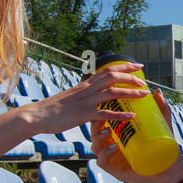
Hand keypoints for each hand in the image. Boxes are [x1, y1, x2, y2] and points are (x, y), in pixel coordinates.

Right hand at [19, 61, 146, 134]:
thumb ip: (84, 95)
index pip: (108, 70)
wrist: (37, 115)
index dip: (124, 67)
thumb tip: (94, 93)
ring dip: (130, 92)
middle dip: (131, 76)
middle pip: (113, 76)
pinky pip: (105, 114)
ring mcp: (86, 101)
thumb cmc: (53, 109)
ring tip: (145, 95)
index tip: (138, 66)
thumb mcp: (71, 97)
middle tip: (145, 79)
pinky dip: (120, 115)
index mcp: (85, 85)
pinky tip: (132, 116)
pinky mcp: (83, 115)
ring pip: (112, 92)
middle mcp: (87, 90)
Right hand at [92, 88, 182, 182]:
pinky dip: (105, 153)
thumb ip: (160, 109)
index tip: (106, 103)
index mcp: (120, 135)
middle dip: (96, 123)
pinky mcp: (115, 170)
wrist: (169, 172)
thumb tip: (157, 91)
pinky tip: (114, 147)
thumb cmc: (164, 150)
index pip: (104, 122)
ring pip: (95, 146)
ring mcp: (113, 158)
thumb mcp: (162, 126)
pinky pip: (102, 161)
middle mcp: (113, 146)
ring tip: (109, 130)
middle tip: (105, 115)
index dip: (101, 112)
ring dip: (99, 137)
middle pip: (95, 133)